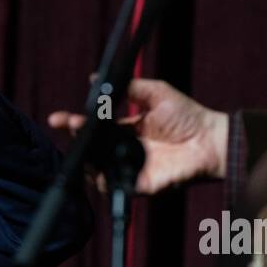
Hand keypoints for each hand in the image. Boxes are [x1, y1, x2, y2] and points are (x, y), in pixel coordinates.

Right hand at [47, 78, 228, 194]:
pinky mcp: (137, 185)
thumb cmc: (187, 116)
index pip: (93, 128)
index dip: (73, 123)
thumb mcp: (156, 93)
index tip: (58, 118)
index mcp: (124, 131)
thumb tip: (94, 79)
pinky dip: (102, 180)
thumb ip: (129, 87)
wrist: (209, 140)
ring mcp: (128, 169)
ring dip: (84, 158)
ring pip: (95, 170)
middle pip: (90, 149)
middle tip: (70, 126)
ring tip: (81, 142)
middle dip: (75, 139)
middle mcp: (122, 151)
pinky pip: (113, 187)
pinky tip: (96, 167)